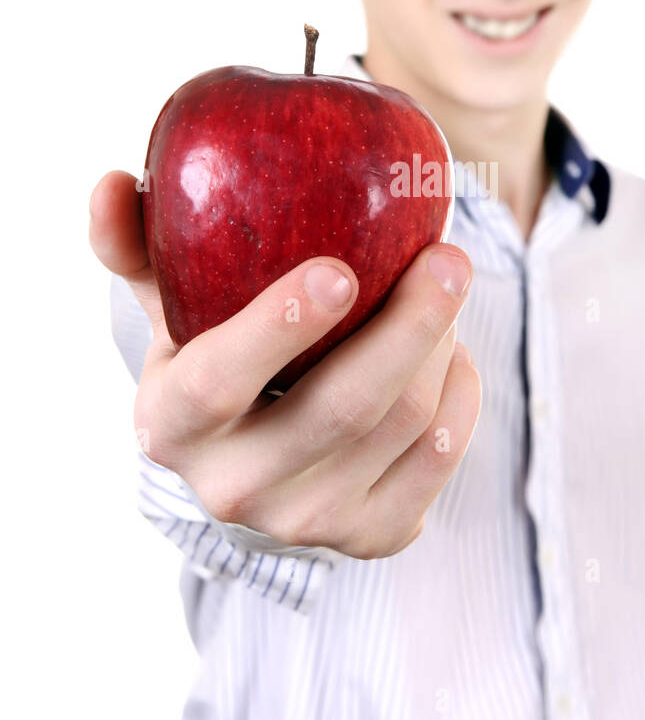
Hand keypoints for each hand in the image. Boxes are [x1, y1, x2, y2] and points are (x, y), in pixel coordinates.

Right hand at [89, 170, 480, 558]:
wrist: (250, 471)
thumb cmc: (214, 360)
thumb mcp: (167, 310)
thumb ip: (137, 247)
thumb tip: (109, 182)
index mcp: (173, 425)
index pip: (219, 384)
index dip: (278, 329)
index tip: (339, 270)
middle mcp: (236, 489)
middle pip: (344, 409)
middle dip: (408, 326)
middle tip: (447, 257)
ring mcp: (307, 522)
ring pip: (403, 427)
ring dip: (441, 345)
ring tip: (446, 284)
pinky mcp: (372, 537)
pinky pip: (440, 458)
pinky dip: (460, 394)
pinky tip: (453, 351)